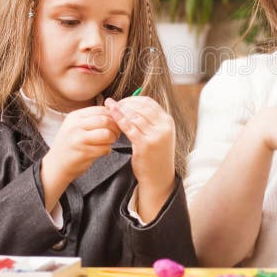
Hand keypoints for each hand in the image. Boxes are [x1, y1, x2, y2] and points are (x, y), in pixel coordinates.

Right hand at [41, 106, 118, 209]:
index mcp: (75, 116)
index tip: (115, 123)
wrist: (55, 166)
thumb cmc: (70, 144)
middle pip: (105, 121)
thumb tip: (115, 113)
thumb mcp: (75, 126)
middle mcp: (75, 126)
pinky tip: (103, 151)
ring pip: (107, 134)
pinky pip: (105, 148)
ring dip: (113, 138)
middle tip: (116, 134)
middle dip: (115, 127)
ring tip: (110, 142)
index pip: (101, 110)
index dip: (113, 116)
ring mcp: (79, 140)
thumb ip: (92, 119)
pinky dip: (108, 149)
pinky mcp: (84, 153)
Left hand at [105, 96, 175, 220]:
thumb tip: (133, 104)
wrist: (159, 177)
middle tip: (112, 104)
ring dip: (120, 110)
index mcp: (168, 121)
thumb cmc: (155, 155)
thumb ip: (150, 120)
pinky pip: (129, 127)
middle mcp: (164, 126)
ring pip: (134, 116)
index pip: (149, 102)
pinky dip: (119, 119)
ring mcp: (156, 135)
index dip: (133, 99)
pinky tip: (111, 115)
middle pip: (141, 107)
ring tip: (108, 107)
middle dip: (125, 103)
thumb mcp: (158, 134)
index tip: (122, 101)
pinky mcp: (145, 144)